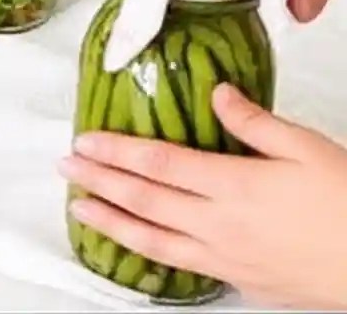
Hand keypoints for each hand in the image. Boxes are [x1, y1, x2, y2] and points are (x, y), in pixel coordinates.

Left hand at [59, 83, 346, 309]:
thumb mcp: (308, 149)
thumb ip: (255, 122)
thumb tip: (217, 93)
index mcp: (235, 185)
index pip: (158, 164)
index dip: (116, 152)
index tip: (85, 141)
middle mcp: (220, 224)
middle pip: (144, 200)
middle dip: (99, 181)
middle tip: (66, 166)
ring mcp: (225, 258)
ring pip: (152, 241)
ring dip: (110, 222)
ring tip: (79, 208)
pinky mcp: (238, 281)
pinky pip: (181, 267)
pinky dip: (148, 254)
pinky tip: (134, 245)